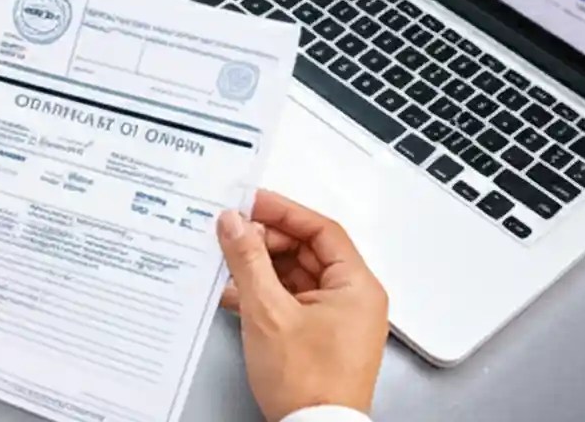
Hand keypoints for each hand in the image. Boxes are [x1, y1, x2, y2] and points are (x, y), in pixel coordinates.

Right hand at [218, 191, 387, 421]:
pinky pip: (291, 301)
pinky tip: (235, 293)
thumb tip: (234, 223)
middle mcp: (354, 299)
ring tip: (227, 261)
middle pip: (308, 251)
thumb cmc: (306, 383)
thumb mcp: (268, 311)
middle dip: (267, 241)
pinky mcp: (320, 337)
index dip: (284, 212)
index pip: (322, 230)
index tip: (252, 202)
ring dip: (261, 268)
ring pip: (296, 276)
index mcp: (357, 286)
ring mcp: (337, 319)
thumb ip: (248, 260)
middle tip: (232, 233)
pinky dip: (265, 294)